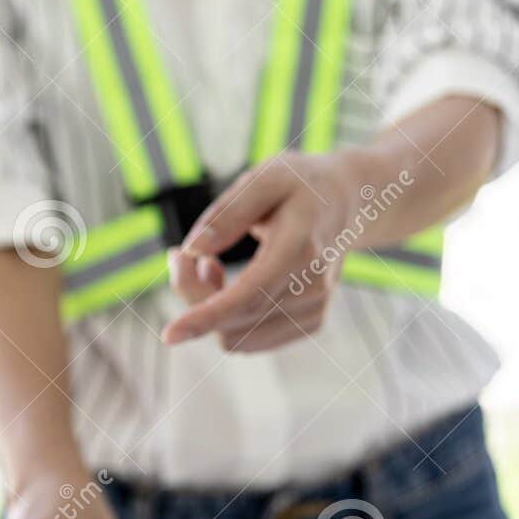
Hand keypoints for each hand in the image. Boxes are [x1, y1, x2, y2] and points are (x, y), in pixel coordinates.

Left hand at [162, 150, 371, 351]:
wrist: (349, 202)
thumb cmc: (299, 185)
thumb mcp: (264, 178)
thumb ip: (227, 212)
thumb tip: (193, 249)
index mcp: (301, 248)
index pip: (250, 294)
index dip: (207, 315)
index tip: (169, 335)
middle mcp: (312, 287)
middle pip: (232, 317)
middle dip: (191, 292)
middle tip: (178, 254)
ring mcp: (314, 309)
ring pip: (235, 335)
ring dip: (208, 305)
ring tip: (210, 263)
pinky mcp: (310, 323)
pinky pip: (247, 340)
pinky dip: (228, 317)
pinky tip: (232, 282)